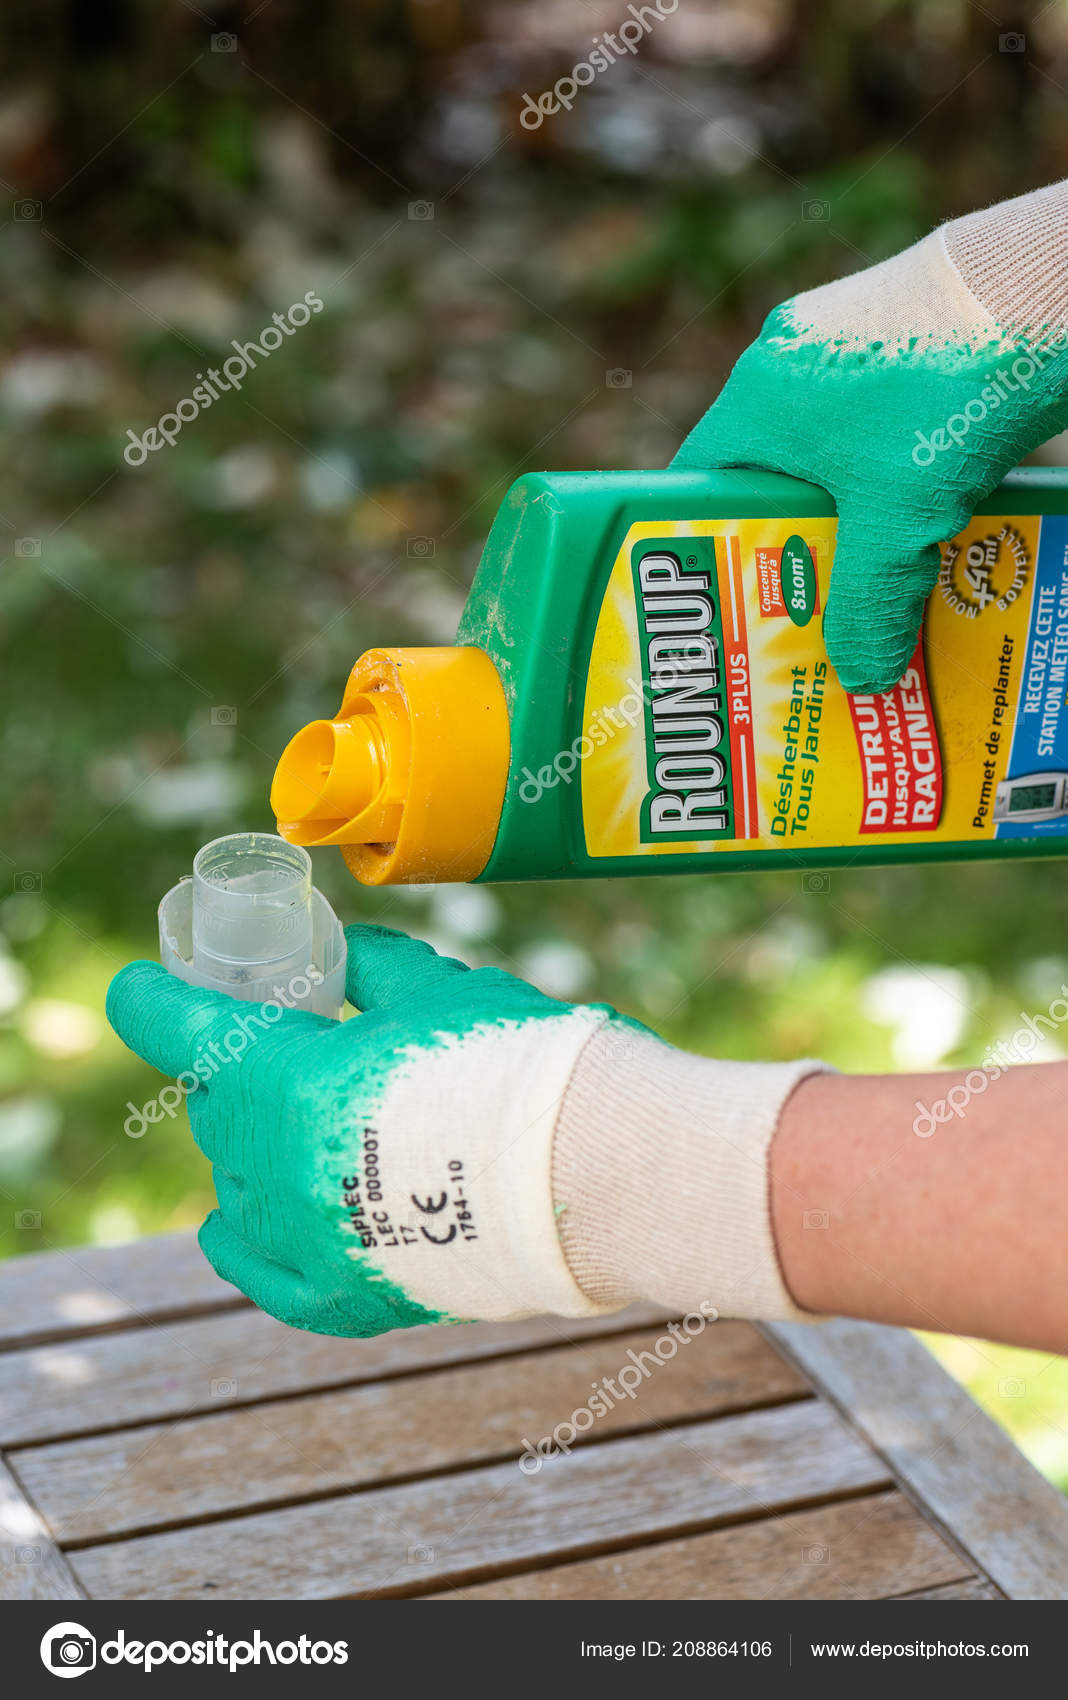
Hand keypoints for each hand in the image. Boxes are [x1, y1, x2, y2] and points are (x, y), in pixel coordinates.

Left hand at [106, 925, 618, 1336]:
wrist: (591, 1171)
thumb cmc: (514, 1064)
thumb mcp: (436, 989)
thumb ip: (371, 968)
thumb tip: (340, 957)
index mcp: (285, 1079)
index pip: (179, 1030)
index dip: (152, 1000)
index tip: (142, 985)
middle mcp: (274, 1165)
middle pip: (220, 1107)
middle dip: (238, 1069)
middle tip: (283, 1042)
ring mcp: (303, 1238)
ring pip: (239, 1182)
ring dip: (255, 1144)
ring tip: (309, 1121)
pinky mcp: (343, 1295)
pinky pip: (262, 1273)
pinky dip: (242, 1244)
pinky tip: (224, 1229)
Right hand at [674, 224, 1067, 693]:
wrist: (1045, 285)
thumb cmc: (949, 388)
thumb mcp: (900, 517)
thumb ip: (868, 602)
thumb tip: (860, 677)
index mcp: (757, 398)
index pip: (700, 488)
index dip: (710, 552)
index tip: (733, 605)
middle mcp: (791, 362)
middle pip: (772, 480)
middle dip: (798, 550)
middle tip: (817, 614)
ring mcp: (850, 343)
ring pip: (836, 457)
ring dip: (859, 518)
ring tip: (887, 578)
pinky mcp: (906, 335)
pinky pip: (883, 427)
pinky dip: (902, 478)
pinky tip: (941, 520)